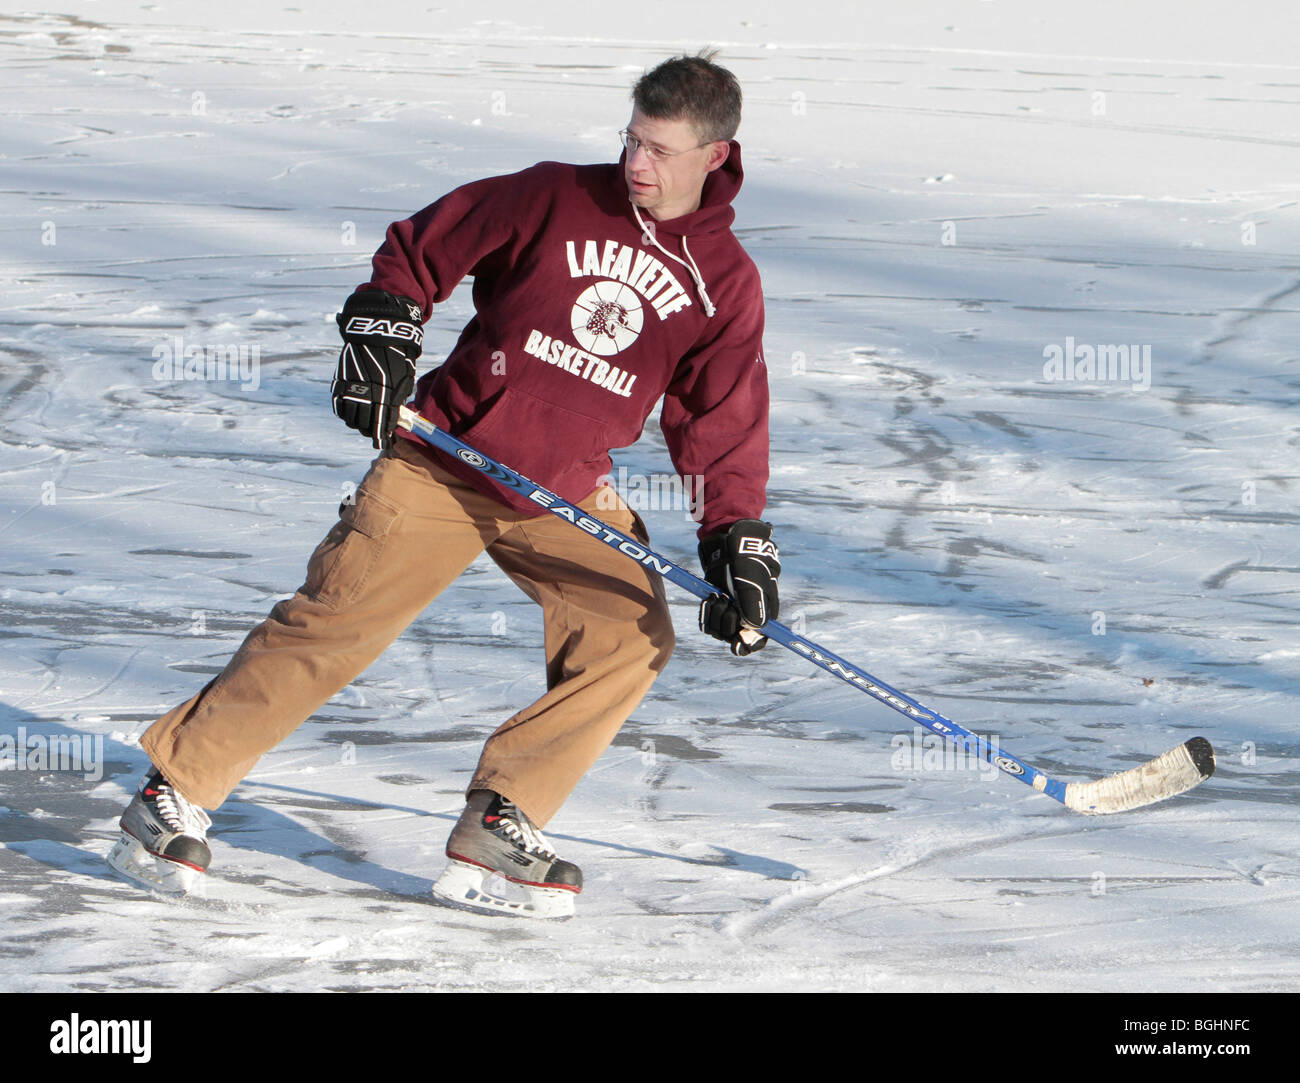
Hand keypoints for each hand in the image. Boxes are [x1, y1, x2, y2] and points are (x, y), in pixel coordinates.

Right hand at [332, 290, 423, 449]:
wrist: (377, 330)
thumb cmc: (397, 355)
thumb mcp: (404, 379)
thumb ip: (397, 401)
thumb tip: (393, 419)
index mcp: (384, 394)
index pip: (381, 424)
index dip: (382, 436)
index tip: (384, 442)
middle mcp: (365, 392)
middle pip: (363, 424)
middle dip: (370, 431)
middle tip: (374, 433)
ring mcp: (350, 386)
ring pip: (349, 417)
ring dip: (357, 423)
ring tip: (364, 424)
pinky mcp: (340, 380)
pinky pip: (339, 404)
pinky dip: (344, 412)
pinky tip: (352, 412)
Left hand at [698, 519, 779, 655]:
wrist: (727, 535)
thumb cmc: (745, 555)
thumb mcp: (751, 578)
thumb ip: (753, 604)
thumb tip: (754, 631)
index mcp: (765, 608)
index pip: (760, 638)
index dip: (749, 644)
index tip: (737, 642)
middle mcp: (749, 611)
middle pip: (736, 637)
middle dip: (727, 624)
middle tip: (724, 602)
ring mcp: (732, 606)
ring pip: (720, 630)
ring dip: (715, 617)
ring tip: (715, 595)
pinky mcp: (718, 600)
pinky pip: (709, 620)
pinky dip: (706, 612)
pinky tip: (708, 596)